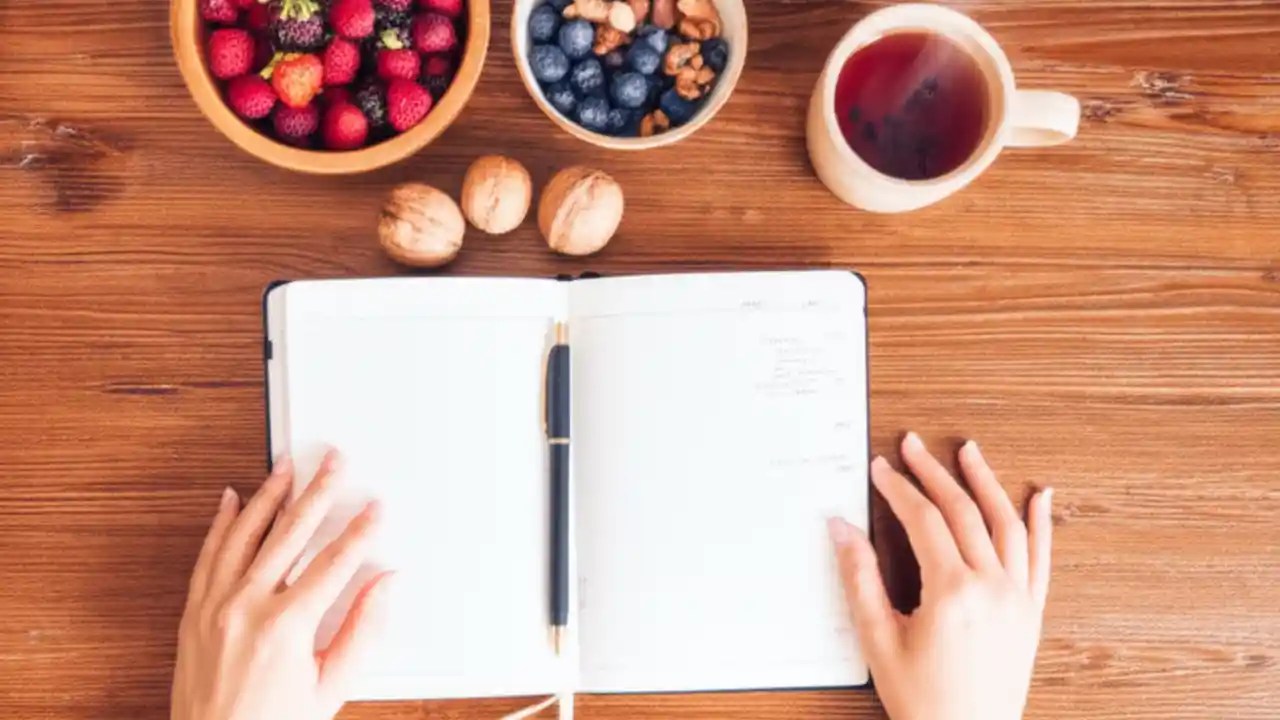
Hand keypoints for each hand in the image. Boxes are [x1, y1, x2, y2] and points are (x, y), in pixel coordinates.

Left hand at [172, 452, 389, 719]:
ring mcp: (215, 606)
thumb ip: (361, 631)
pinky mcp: (193, 613)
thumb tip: (383, 587)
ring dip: (268, 495)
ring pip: (244, 534)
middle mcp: (246, 608)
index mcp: (285, 626)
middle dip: (318, 493)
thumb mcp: (330, 687)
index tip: (374, 509)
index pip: (334, 563)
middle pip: (290, 534)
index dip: (359, 531)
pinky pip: (208, 555)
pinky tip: (231, 500)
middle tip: (333, 463)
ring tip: (286, 467)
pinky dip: (221, 524)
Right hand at [829, 433, 1053, 719]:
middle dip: (934, 473)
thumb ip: (859, 579)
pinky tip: (1039, 496)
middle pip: (963, 512)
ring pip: (1006, 524)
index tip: (881, 468)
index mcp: (953, 594)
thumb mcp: (878, 641)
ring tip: (969, 452)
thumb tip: (841, 529)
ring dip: (986, 482)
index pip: (924, 521)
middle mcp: (992, 589)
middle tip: (912, 446)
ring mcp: (1017, 599)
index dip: (899, 489)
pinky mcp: (1031, 613)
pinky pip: (1041, 559)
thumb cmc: (922, 701)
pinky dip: (1041, 524)